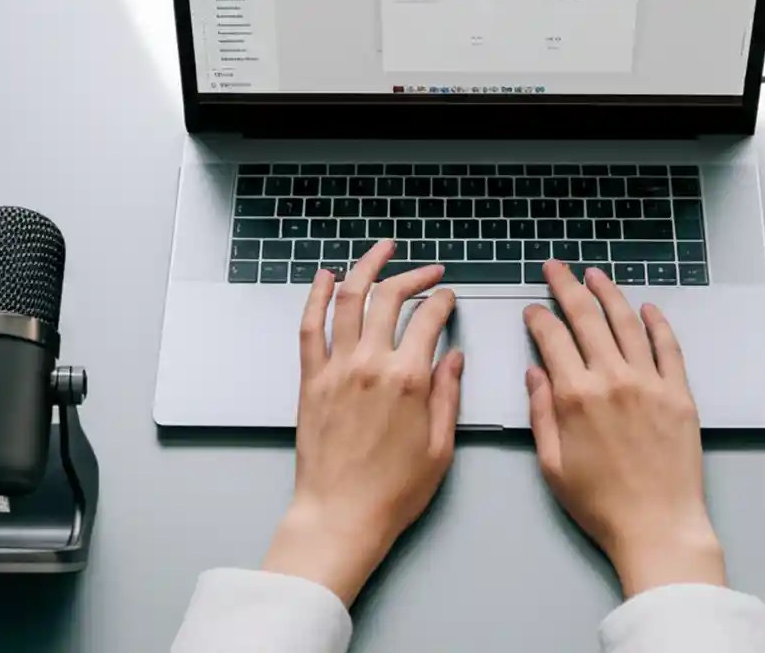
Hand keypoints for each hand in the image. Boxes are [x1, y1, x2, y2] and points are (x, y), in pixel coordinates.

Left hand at [263, 241, 462, 605]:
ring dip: (366, 267)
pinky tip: (325, 278)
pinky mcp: (311, 380)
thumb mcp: (441, 446)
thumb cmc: (394, 491)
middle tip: (429, 271)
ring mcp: (336, 368)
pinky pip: (310, 327)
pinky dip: (316, 296)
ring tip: (381, 250)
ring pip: (348, 299)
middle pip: (391, 298)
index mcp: (409, 380)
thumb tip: (454, 357)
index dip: (443, 301)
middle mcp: (371, 364)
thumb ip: (448, 394)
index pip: (429, 319)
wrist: (340, 515)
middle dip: (414, 276)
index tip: (449, 298)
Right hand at [524, 261, 724, 597]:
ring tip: (596, 274)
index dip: (538, 319)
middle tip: (556, 268)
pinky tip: (647, 308)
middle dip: (567, 288)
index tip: (531, 309)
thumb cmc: (601, 504)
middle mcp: (613, 380)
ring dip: (609, 293)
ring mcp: (650, 383)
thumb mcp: (552, 464)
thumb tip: (535, 374)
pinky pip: (668, 347)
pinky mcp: (679, 394)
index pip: (551, 339)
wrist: (658, 527)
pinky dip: (657, 323)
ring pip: (627, 323)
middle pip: (586, 318)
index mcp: (575, 397)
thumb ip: (541, 414)